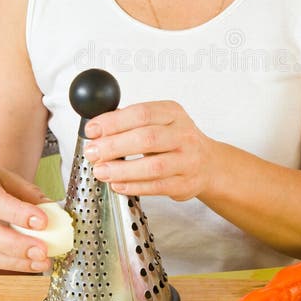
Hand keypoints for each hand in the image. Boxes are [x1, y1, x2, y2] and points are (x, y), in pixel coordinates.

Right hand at [0, 163, 52, 272]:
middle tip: (43, 250)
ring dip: (17, 261)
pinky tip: (30, 264)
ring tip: (41, 261)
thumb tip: (54, 211)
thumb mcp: (6, 178)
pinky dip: (12, 265)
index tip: (42, 221)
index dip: (18, 214)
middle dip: (18, 245)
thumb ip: (29, 194)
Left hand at [84, 101, 214, 200]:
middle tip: (93, 152)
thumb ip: (131, 122)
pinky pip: (157, 187)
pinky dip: (134, 186)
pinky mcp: (185, 184)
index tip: (93, 130)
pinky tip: (117, 184)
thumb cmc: (176, 140)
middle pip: (147, 138)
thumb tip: (98, 128)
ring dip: (122, 170)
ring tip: (101, 171)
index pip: (142, 113)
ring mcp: (187, 160)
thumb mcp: (160, 121)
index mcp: (173, 113)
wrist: (208, 163)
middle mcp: (183, 135)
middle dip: (114, 146)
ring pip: (153, 166)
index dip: (114, 121)